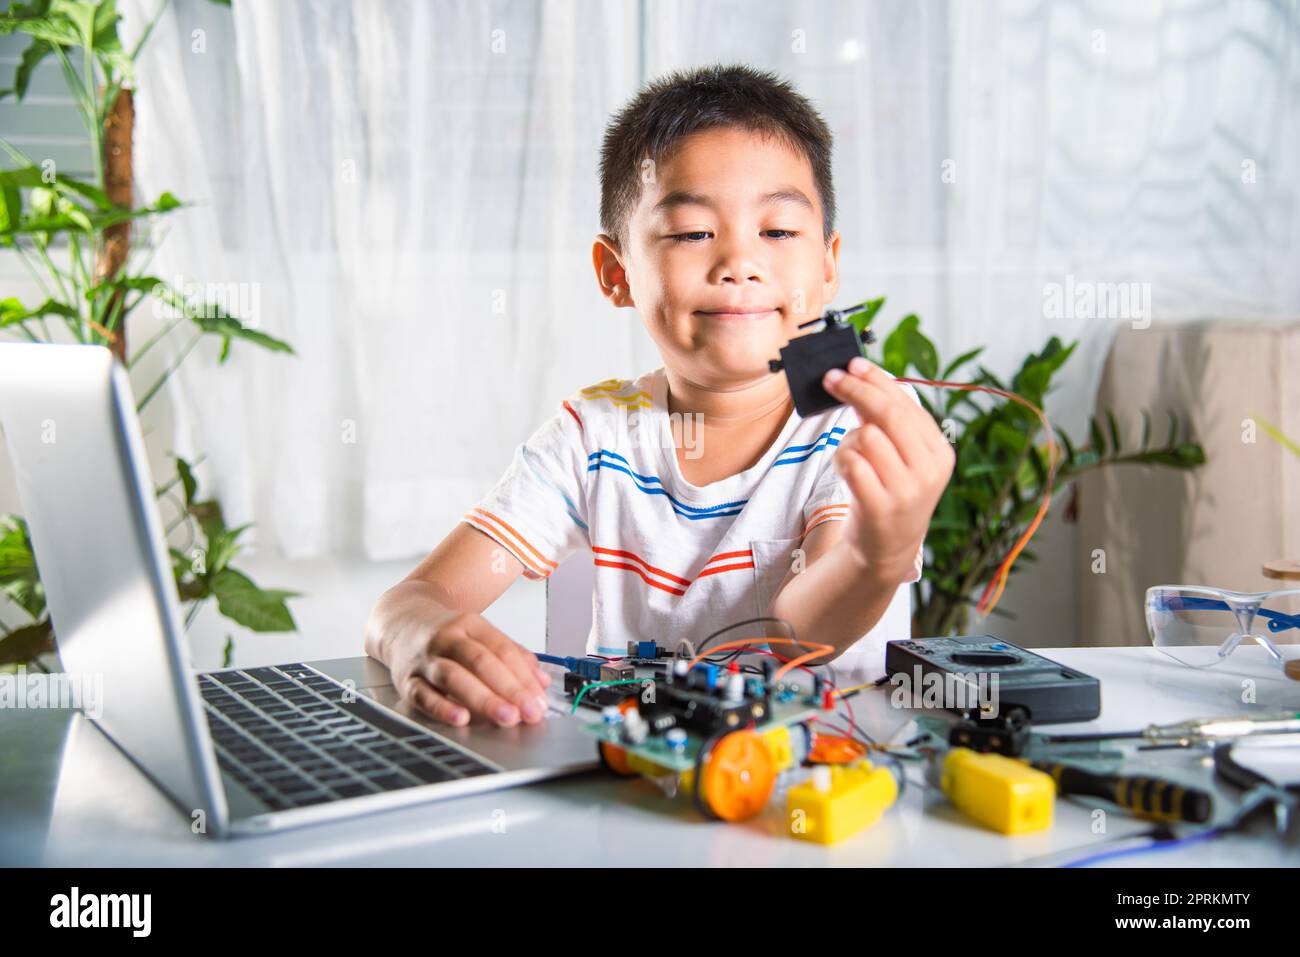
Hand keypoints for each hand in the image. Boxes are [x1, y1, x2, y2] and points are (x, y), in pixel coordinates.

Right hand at [385, 607, 551, 727]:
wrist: (399, 620)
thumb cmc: (446, 634)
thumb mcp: (479, 633)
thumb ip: (512, 655)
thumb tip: (542, 682)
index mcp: (470, 624)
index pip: (502, 649)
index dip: (524, 676)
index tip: (540, 700)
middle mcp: (447, 638)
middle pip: (481, 662)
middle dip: (510, 689)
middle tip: (530, 712)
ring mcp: (425, 659)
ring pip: (454, 677)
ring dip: (483, 699)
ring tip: (506, 717)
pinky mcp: (406, 680)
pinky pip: (423, 695)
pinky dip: (442, 708)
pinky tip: (461, 718)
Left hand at [821, 356, 954, 580]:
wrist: (886, 549)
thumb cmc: (889, 493)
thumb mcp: (900, 458)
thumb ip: (886, 422)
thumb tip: (858, 380)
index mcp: (939, 453)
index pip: (906, 404)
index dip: (876, 380)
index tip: (852, 364)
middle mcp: (929, 470)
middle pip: (887, 413)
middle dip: (855, 390)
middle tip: (830, 379)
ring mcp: (906, 490)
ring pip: (866, 436)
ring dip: (848, 438)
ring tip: (850, 456)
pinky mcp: (880, 506)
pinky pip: (851, 462)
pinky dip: (841, 459)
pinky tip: (845, 470)